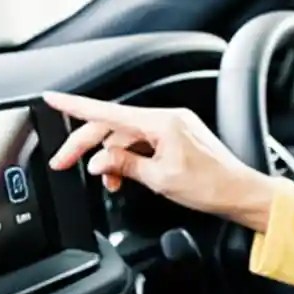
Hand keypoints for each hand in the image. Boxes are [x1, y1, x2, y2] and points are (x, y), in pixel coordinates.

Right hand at [42, 91, 276, 231]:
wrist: (242, 193)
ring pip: (127, 138)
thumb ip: (124, 165)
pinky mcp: (177, 139)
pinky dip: (129, 160)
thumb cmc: (212, 186)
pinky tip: (124, 177)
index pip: (109, 111)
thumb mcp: (160, 179)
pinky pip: (143, 144)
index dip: (76, 106)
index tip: (52, 99)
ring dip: (111, 159)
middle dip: (86, 145)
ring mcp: (173, 128)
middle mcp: (167, 119)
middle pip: (113, 127)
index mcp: (162, 122)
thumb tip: (97, 161)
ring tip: (109, 183)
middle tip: (64, 164)